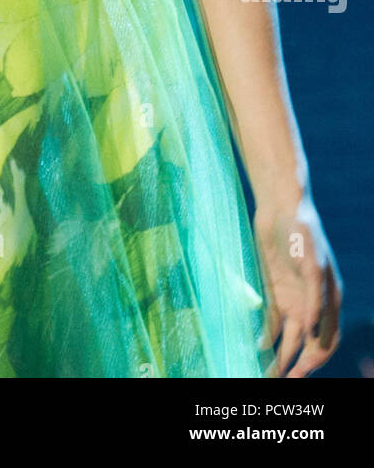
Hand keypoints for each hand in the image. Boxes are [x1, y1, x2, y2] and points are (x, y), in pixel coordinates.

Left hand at [253, 192, 342, 377]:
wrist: (280, 205)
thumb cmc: (302, 232)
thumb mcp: (312, 265)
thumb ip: (314, 299)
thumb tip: (310, 332)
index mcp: (329, 299)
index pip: (327, 340)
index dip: (315, 359)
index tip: (298, 373)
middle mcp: (311, 303)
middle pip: (305, 344)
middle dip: (294, 364)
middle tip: (276, 381)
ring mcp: (292, 297)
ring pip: (286, 336)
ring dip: (278, 355)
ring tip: (264, 372)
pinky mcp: (273, 289)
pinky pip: (270, 320)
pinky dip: (265, 336)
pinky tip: (256, 347)